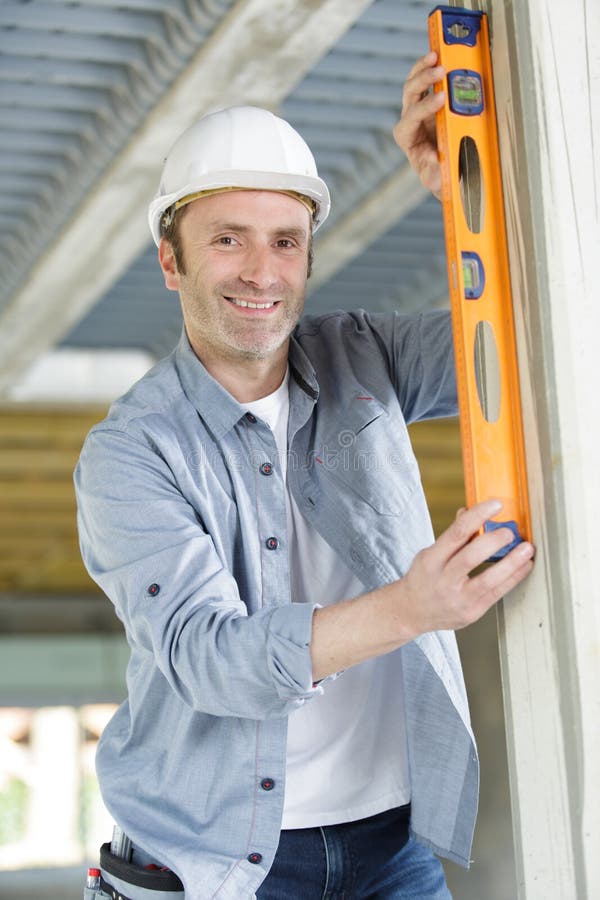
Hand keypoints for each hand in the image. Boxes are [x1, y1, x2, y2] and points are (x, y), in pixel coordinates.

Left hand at [393, 51, 445, 198]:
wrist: (442, 168)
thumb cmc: (438, 173)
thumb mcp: (435, 179)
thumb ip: (434, 173)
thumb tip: (434, 160)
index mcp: (406, 137)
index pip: (411, 118)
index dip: (426, 107)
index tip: (443, 98)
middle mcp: (408, 119)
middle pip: (409, 94)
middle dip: (423, 81)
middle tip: (440, 72)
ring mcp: (417, 107)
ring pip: (413, 82)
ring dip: (423, 67)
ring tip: (436, 56)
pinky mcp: (428, 100)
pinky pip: (424, 79)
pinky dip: (430, 66)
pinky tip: (438, 56)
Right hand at [394, 499, 534, 637]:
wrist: (412, 611)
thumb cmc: (424, 579)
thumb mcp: (429, 554)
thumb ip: (452, 536)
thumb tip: (470, 511)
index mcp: (431, 560)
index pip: (456, 533)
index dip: (477, 516)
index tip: (496, 505)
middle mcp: (443, 580)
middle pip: (470, 557)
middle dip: (494, 541)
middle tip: (510, 531)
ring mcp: (458, 598)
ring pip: (489, 580)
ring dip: (512, 562)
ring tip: (526, 549)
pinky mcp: (472, 612)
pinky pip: (497, 594)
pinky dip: (514, 578)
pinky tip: (524, 566)